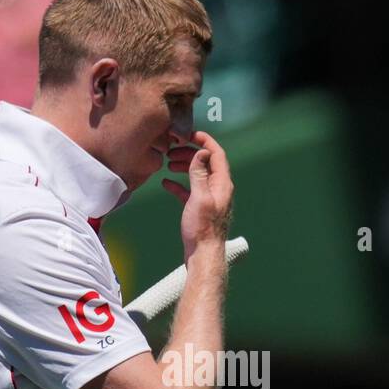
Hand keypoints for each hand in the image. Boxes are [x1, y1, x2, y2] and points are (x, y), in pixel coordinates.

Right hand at [161, 131, 233, 256]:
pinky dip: (179, 184)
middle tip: (172, 151)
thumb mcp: (199, 197)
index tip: (189, 134)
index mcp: (222, 184)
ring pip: (197, 175)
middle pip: (206, 163)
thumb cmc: (202, 229)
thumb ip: (199, 173)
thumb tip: (201, 152)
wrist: (203, 255)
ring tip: (168, 164)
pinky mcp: (201, 209)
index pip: (217, 154)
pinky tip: (166, 183)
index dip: (204, 141)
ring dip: (184, 167)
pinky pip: (190, 191)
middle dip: (189, 154)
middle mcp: (219, 189)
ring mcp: (210, 199)